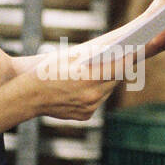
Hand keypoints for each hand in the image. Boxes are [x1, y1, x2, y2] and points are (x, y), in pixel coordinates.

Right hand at [19, 47, 141, 120]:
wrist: (29, 97)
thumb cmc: (47, 72)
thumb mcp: (69, 57)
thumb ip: (93, 54)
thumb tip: (113, 48)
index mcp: (89, 78)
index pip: (119, 66)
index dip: (129, 57)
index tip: (136, 48)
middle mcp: (93, 95)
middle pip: (115, 78)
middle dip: (118, 67)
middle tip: (124, 55)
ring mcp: (90, 107)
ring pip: (107, 90)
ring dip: (107, 80)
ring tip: (106, 68)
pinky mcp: (86, 115)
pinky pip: (98, 100)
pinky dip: (96, 92)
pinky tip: (90, 84)